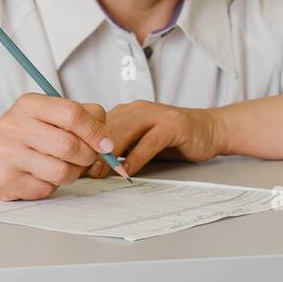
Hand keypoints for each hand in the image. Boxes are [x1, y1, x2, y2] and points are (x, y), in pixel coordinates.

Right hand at [0, 95, 111, 199]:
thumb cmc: (27, 133)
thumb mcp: (49, 113)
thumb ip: (83, 117)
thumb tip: (107, 140)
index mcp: (29, 105)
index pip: (72, 113)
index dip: (96, 131)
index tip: (106, 144)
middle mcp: (14, 127)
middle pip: (69, 145)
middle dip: (87, 156)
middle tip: (87, 157)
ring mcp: (7, 156)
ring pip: (61, 171)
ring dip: (73, 173)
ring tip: (65, 166)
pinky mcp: (6, 181)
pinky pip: (47, 188)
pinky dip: (53, 185)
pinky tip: (43, 175)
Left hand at [86, 100, 224, 177]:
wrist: (209, 130)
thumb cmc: (173, 139)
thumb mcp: (140, 143)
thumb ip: (120, 151)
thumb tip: (90, 168)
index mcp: (126, 112)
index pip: (97, 126)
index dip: (84, 144)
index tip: (74, 164)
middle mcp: (138, 109)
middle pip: (108, 128)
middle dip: (92, 151)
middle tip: (81, 171)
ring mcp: (156, 115)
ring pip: (126, 132)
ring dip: (110, 154)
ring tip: (99, 172)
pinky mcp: (173, 124)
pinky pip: (149, 142)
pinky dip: (137, 157)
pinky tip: (128, 171)